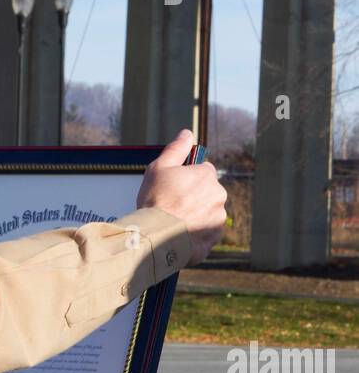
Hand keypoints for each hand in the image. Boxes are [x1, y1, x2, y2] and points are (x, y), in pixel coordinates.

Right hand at [136, 128, 227, 265]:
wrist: (155, 237)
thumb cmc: (155, 201)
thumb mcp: (159, 168)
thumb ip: (176, 149)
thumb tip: (187, 134)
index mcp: (207, 175)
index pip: (203, 171)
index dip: (187, 179)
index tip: (174, 188)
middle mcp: (218, 195)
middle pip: (207, 193)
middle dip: (194, 197)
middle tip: (172, 207)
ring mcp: (217, 219)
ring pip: (207, 214)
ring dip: (196, 216)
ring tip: (175, 223)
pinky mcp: (213, 239)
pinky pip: (205, 234)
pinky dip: (195, 234)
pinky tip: (180, 235)